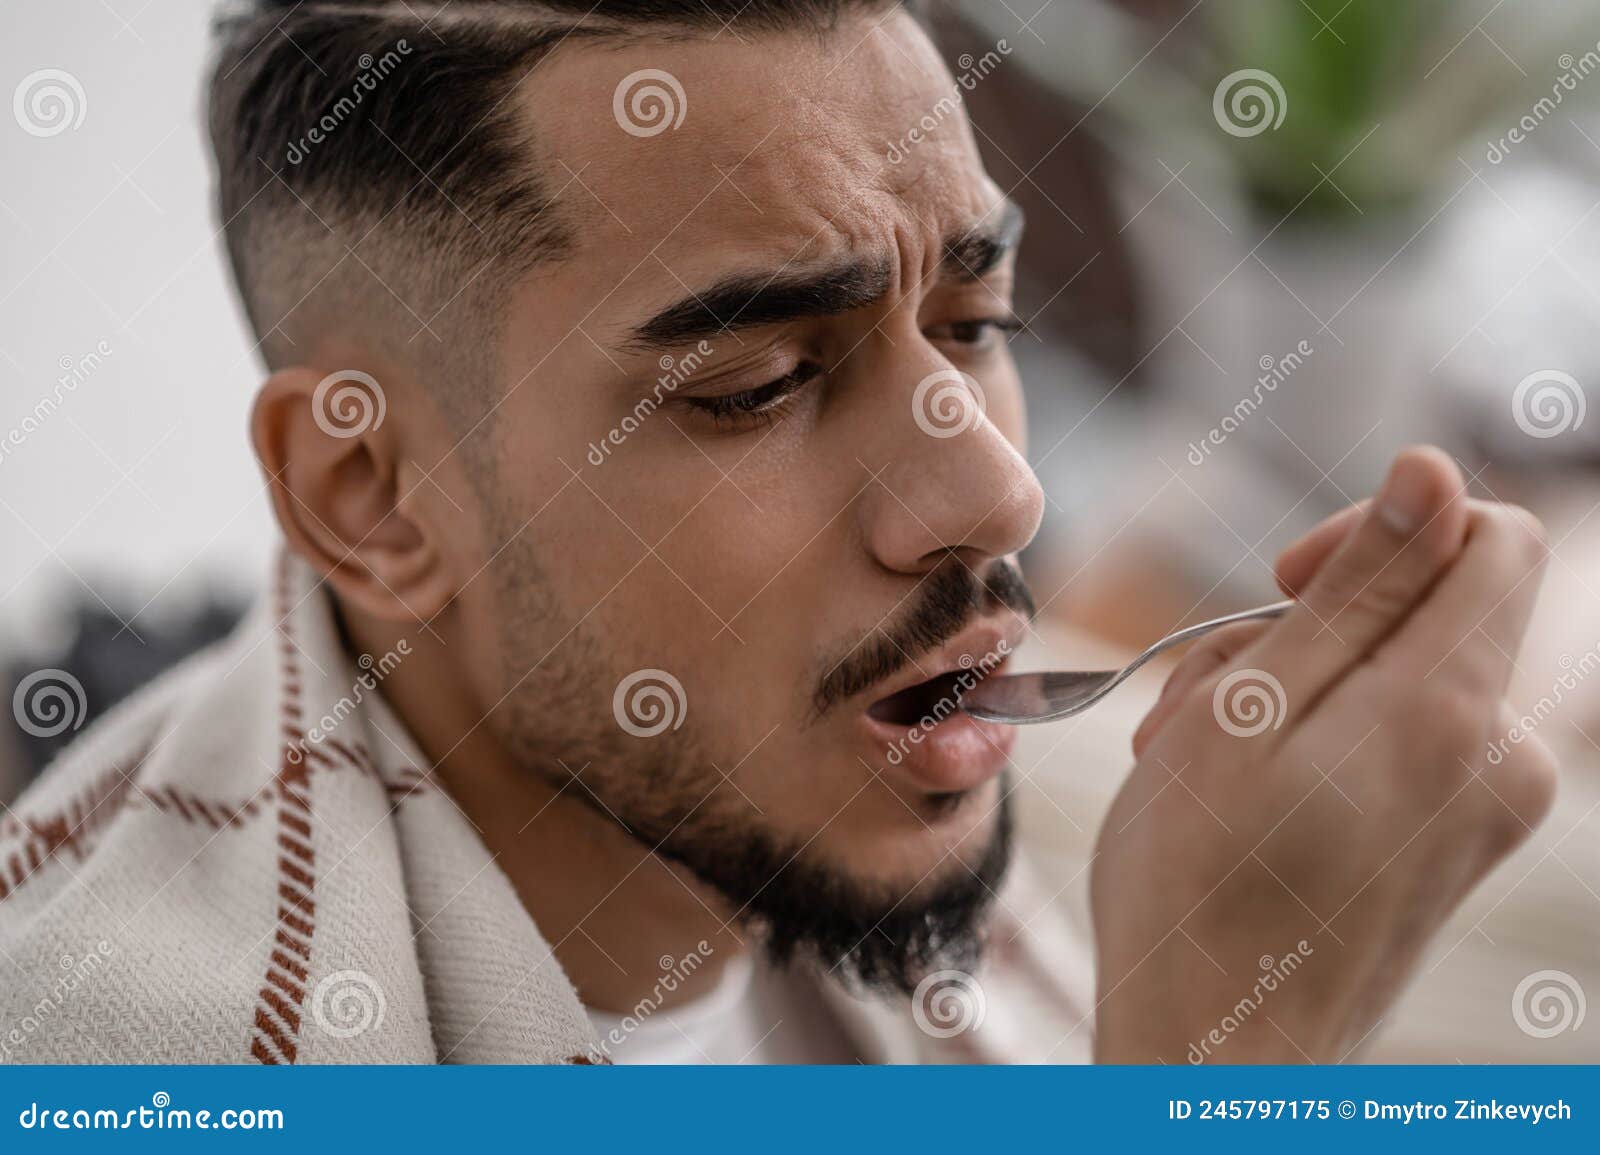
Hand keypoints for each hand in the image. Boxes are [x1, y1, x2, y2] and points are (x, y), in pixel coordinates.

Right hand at [1090, 446, 1556, 1062]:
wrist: (1216, 1061)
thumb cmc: (1198, 885)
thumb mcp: (1248, 707)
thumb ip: (1358, 589)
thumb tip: (1436, 468)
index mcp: (1450, 709)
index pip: (1489, 532)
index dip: (1383, 528)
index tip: (1286, 582)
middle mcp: (1498, 757)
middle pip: (1425, 606)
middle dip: (1304, 624)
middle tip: (1198, 702)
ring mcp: (1482, 809)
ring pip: (1390, 674)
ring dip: (1285, 688)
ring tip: (1197, 762)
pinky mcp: (1452, 845)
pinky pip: (1394, 742)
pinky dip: (1312, 743)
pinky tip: (1235, 796)